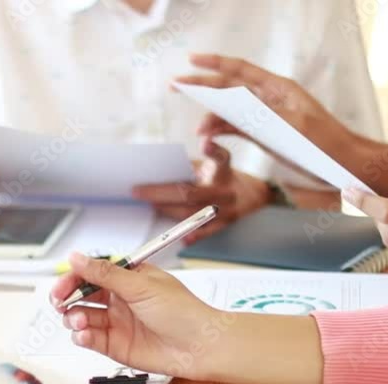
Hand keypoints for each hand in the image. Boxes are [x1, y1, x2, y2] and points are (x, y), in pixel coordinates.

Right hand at [50, 254, 218, 378]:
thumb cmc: (183, 312)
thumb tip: (77, 257)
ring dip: (74, 318)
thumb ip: (104, 273)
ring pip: (81, 317)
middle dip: (67, 298)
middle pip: (81, 295)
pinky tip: (85, 335)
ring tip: (80, 321)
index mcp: (127, 279)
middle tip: (61, 302)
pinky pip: (89, 339)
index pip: (90, 273)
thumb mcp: (140, 285)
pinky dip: (82, 336)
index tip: (62, 286)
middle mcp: (119, 299)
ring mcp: (116, 323)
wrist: (201, 347)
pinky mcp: (115, 345)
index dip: (73, 279)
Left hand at [133, 138, 270, 242]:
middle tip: (139, 191)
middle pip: (191, 193)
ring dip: (168, 210)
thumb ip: (187, 169)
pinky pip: (206, 232)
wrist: (249, 197)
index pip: (221, 158)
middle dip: (161, 192)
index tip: (205, 142)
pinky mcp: (225, 226)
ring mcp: (228, 210)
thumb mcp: (207, 168)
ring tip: (149, 205)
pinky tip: (180, 237)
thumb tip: (152, 172)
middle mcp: (227, 190)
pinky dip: (192, 235)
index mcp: (223, 171)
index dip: (214, 150)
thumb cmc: (216, 179)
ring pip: (193, 213)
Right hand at [175, 53, 355, 173]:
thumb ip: (257, 117)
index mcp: (277, 88)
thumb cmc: (324, 142)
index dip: (214, 63)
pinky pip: (236, 128)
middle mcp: (268, 98)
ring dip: (211, 117)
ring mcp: (265, 116)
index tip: (191, 59)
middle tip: (175, 85)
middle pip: (228, 87)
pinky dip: (220, 131)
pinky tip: (208, 136)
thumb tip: (226, 111)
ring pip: (229, 111)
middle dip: (202, 86)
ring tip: (196, 129)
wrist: (342, 162)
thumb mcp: (290, 125)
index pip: (240, 70)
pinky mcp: (264, 133)